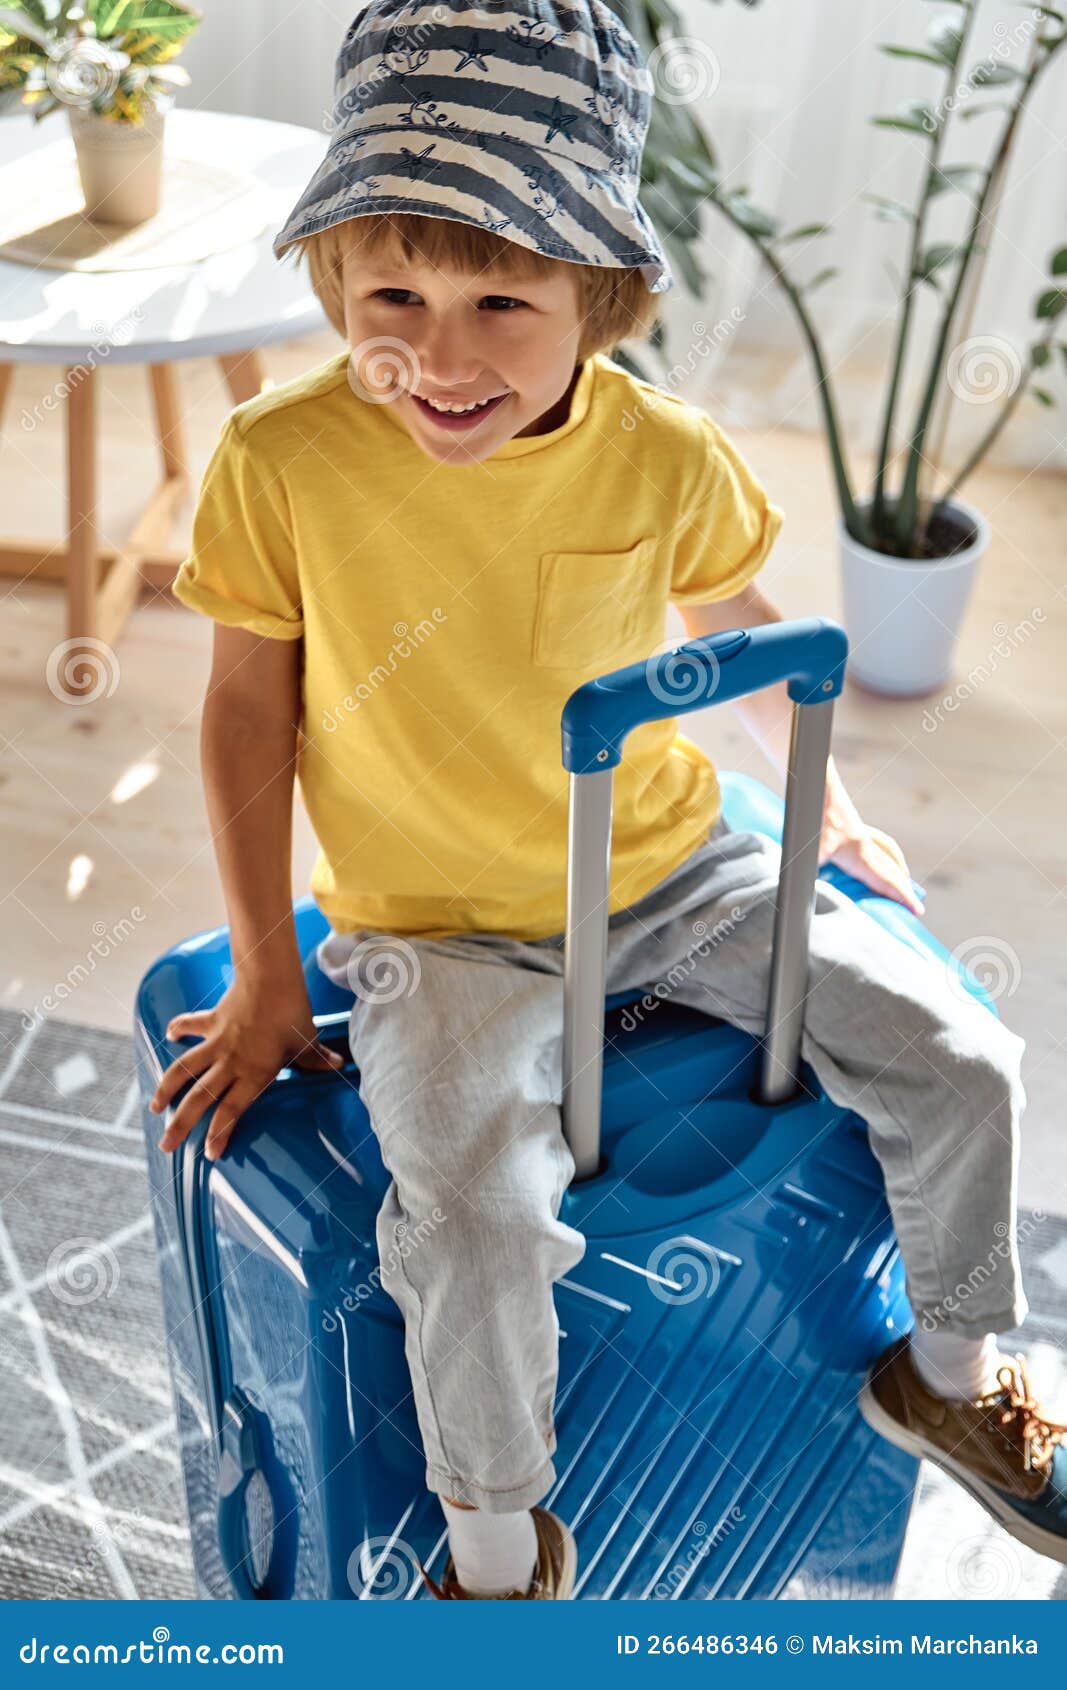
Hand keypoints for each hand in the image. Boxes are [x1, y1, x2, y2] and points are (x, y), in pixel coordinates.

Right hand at [148, 977, 345, 1161]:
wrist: (270, 978)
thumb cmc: (291, 1013)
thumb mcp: (306, 1042)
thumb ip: (316, 1059)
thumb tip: (338, 1065)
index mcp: (254, 1074)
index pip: (232, 1111)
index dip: (220, 1134)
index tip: (209, 1154)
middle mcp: (230, 1063)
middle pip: (200, 1099)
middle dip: (181, 1124)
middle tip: (166, 1145)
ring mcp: (217, 1043)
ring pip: (183, 1070)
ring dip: (167, 1088)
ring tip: (154, 1108)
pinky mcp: (211, 1021)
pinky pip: (190, 1026)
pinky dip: (179, 1029)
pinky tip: (169, 1036)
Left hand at [819, 769, 924, 917]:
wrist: (814, 784)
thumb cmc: (813, 817)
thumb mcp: (811, 851)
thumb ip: (810, 875)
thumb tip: (805, 896)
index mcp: (859, 854)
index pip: (886, 880)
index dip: (902, 897)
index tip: (917, 910)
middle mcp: (864, 842)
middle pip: (890, 868)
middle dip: (903, 888)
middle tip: (916, 906)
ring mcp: (858, 830)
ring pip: (886, 851)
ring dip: (896, 867)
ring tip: (903, 878)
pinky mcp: (848, 822)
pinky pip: (875, 840)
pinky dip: (883, 849)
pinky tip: (875, 851)